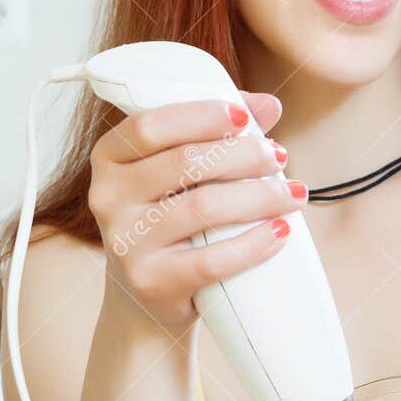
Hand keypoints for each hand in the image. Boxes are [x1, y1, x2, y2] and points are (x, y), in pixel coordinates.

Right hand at [89, 91, 305, 331]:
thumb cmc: (169, 219)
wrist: (145, 295)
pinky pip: (211, 260)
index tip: (244, 117)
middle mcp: (107, 197)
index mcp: (110, 158)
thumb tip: (269, 105)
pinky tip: (280, 232)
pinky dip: (253, 244)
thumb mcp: (179, 173)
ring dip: (259, 197)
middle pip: (184, 163)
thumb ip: (216, 133)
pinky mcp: (150, 281)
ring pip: (203, 208)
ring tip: (293, 193)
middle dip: (243, 155)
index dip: (200, 116)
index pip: (150, 126)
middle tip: (279, 156)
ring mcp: (125, 242)